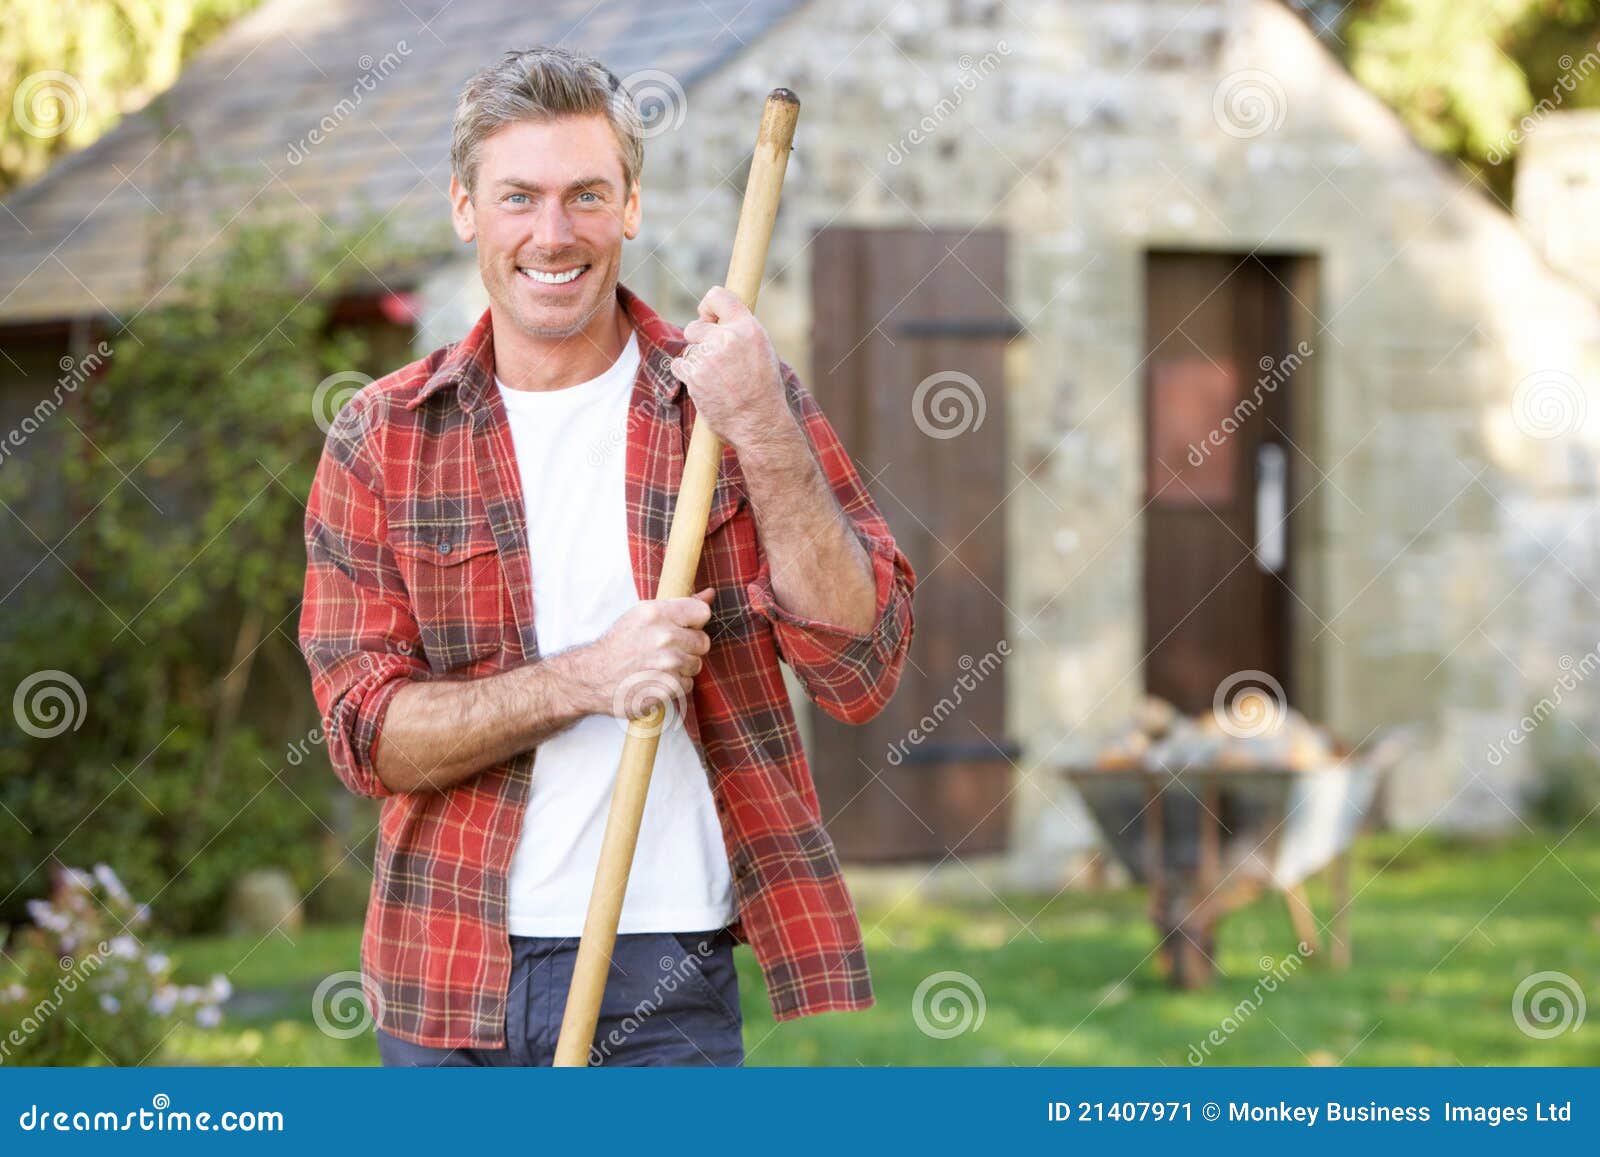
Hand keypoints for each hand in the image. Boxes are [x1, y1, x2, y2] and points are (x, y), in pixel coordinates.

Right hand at [568, 588, 715, 719]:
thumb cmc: (619, 644)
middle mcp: (664, 637)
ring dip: (681, 668)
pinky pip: (687, 685)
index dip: (694, 622)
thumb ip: (680, 605)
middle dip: (688, 648)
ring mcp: (667, 664)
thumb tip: (710, 594)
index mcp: (657, 613)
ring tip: (657, 666)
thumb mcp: (643, 616)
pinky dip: (674, 686)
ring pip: (696, 665)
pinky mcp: (667, 687)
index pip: (702, 613)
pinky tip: (655, 680)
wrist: (593, 676)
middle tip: (665, 651)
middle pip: (703, 642)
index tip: (682, 628)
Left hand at [671, 285, 792, 452]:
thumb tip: (716, 319)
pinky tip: (707, 387)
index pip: (717, 296)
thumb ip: (740, 331)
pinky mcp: (694, 375)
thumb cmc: (763, 390)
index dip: (707, 307)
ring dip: (697, 363)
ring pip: (689, 350)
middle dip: (699, 340)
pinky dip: (688, 376)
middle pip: (695, 326)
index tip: (707, 318)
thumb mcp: (762, 350)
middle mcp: (728, 338)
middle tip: (713, 359)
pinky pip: (679, 366)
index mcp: (748, 328)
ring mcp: (708, 356)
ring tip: (718, 381)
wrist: (759, 423)